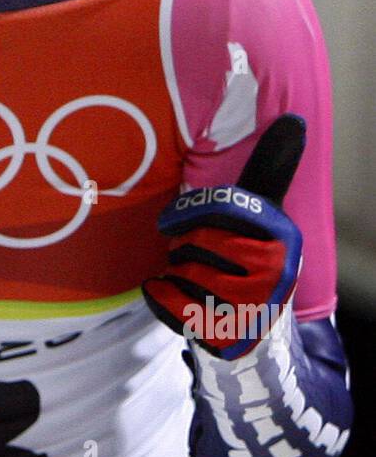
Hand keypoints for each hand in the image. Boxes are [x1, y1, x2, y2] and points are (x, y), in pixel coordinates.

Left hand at [141, 115, 305, 359]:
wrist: (255, 327)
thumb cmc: (250, 258)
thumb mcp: (262, 215)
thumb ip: (270, 169)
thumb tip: (295, 120)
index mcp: (282, 235)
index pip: (222, 207)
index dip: (188, 211)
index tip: (169, 222)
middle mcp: (274, 272)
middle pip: (197, 242)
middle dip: (184, 248)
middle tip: (196, 258)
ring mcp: (252, 307)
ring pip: (184, 273)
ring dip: (176, 274)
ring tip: (195, 280)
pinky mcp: (227, 335)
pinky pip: (172, 304)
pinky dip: (161, 297)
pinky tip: (173, 296)